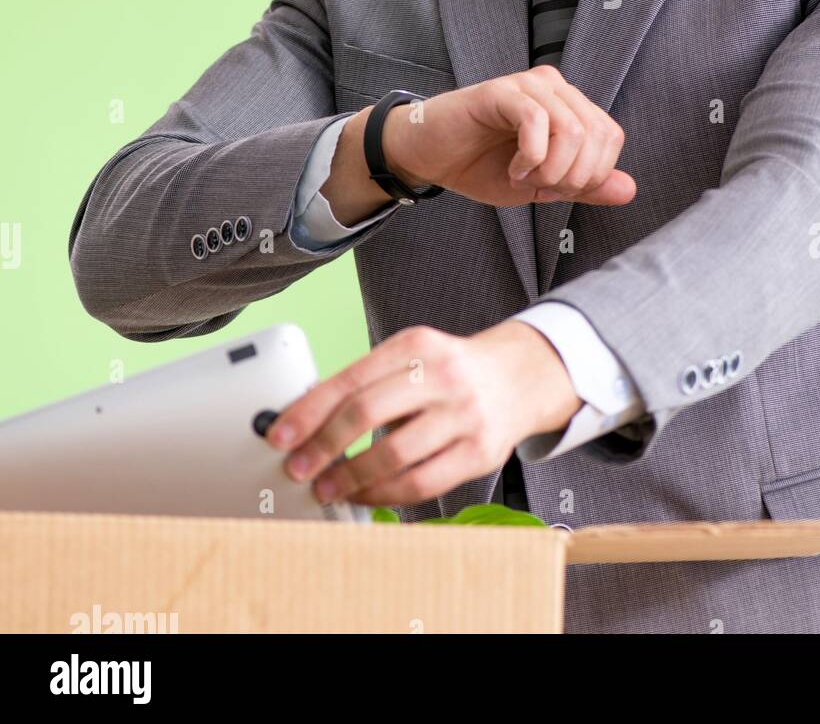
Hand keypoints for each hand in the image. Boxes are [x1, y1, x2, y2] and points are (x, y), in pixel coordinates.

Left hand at [265, 322, 582, 506]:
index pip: (350, 379)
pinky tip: (365, 495)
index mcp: (415, 345)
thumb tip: (307, 416)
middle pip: (366, 413)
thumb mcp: (413, 356)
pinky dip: (384, 495)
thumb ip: (369, 381)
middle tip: (296, 467)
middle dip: (322, 446)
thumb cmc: (450, 370)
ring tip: (326, 488)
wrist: (520, 376)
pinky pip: (421, 482)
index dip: (308, 410)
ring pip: (393, 454)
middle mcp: (441, 375)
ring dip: (350, 478)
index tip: (279, 434)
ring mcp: (463, 414)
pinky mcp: (479, 451)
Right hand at [383, 63, 635, 207]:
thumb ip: (585, 185)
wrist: (430, 158)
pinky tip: (514, 169)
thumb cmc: (482, 165)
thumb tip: (629, 189)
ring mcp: (528, 86)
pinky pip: (537, 121)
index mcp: (569, 106)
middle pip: (597, 134)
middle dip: (574, 176)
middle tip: (541, 186)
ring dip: (551, 168)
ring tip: (524, 177)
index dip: (593, 174)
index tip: (557, 189)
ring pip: (572, 128)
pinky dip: (531, 157)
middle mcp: (554, 88)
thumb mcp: (542, 184)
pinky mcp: (500, 91)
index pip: (611, 136)